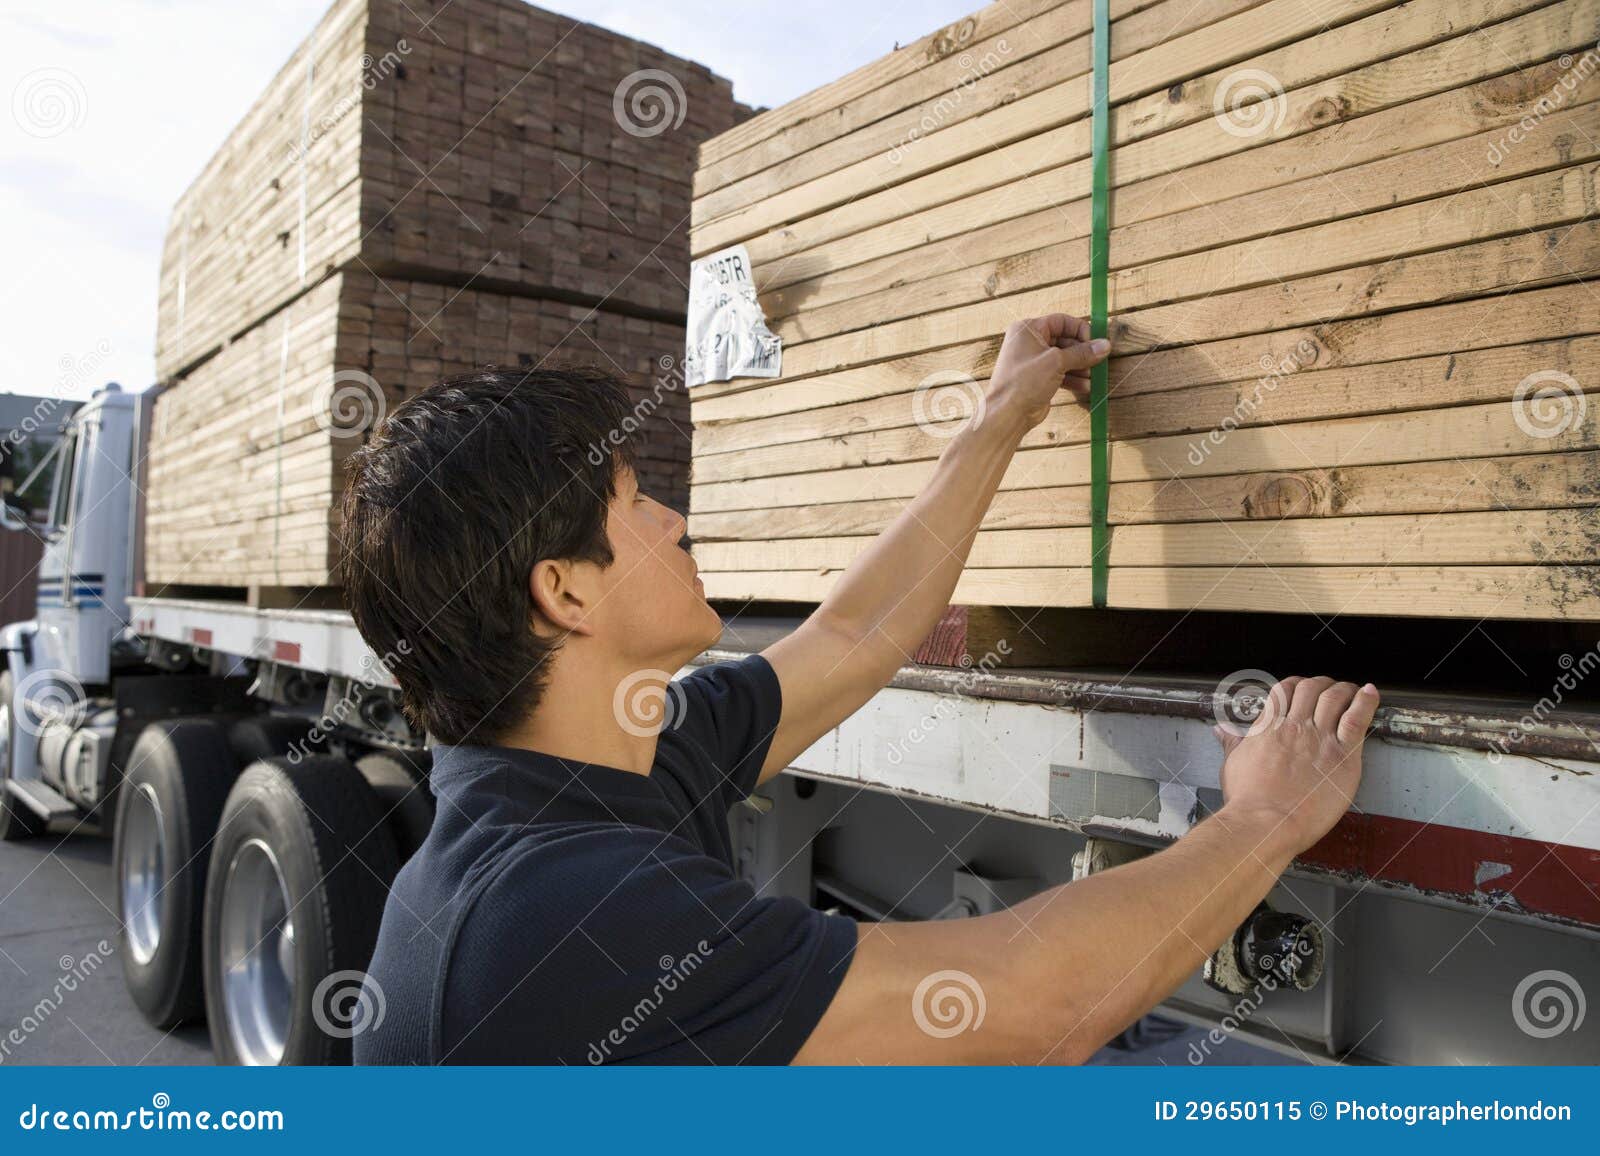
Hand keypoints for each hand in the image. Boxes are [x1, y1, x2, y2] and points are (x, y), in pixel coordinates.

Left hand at [988, 314, 1110, 429]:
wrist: (1007, 413)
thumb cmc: (1025, 382)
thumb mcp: (1057, 362)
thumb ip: (1082, 353)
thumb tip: (1105, 345)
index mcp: (1028, 329)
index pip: (1062, 321)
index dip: (1080, 330)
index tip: (1095, 343)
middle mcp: (1030, 342)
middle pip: (1065, 340)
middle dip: (1082, 352)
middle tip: (1098, 362)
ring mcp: (1034, 361)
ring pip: (1064, 358)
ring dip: (1080, 367)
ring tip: (1092, 377)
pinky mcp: (1038, 378)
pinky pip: (1060, 373)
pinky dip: (1073, 378)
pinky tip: (1085, 387)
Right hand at [1213, 677, 1379, 855]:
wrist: (1265, 822)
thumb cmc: (1248, 800)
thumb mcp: (1233, 765)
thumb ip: (1232, 743)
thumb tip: (1222, 731)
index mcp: (1268, 727)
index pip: (1284, 690)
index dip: (1296, 684)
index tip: (1303, 688)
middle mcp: (1294, 727)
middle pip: (1311, 688)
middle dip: (1322, 684)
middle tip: (1329, 688)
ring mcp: (1319, 739)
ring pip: (1335, 697)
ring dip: (1344, 689)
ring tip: (1351, 690)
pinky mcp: (1342, 756)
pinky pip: (1357, 719)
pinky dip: (1366, 701)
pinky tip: (1370, 693)